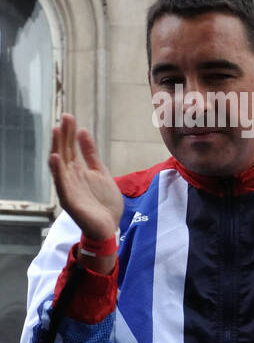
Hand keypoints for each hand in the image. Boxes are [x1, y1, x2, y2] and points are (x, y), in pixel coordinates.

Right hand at [49, 114, 122, 248]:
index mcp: (77, 170)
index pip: (70, 148)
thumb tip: (83, 131)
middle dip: (63, 135)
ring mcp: (69, 188)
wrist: (109, 226)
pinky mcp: (70, 201)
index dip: (69, 133)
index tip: (69, 116)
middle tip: (64, 117)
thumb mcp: (100, 172)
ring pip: (60, 165)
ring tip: (55, 131)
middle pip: (64, 152)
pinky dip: (58, 172)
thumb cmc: (102, 201)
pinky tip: (56, 158)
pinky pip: (61, 185)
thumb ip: (91, 154)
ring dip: (57, 148)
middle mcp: (70, 177)